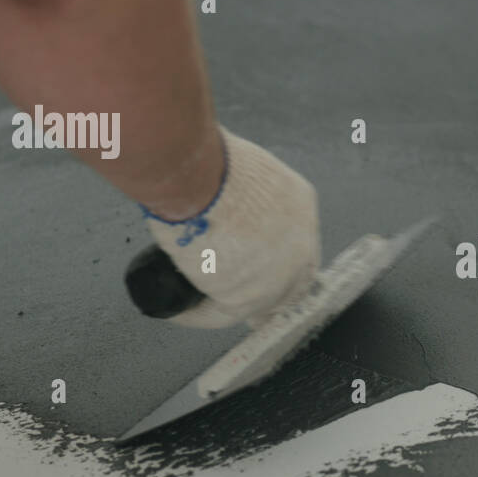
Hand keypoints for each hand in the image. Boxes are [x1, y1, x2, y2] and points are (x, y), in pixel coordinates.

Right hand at [125, 127, 320, 328]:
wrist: (200, 179)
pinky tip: (177, 311)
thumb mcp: (237, 166)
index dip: (276, 258)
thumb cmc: (208, 162)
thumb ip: (237, 184)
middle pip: (289, 281)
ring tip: (199, 302)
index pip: (295, 243)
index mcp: (299, 204)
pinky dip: (195, 314)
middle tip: (239, 294)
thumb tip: (212, 188)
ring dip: (229, 303)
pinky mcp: (249, 296)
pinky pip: (220, 314)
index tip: (259, 266)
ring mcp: (279, 275)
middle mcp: (300, 244)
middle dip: (265, 292)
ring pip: (257, 303)